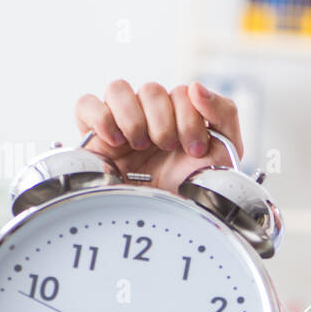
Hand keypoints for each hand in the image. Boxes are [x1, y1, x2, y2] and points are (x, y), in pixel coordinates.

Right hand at [73, 80, 243, 191]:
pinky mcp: (94, 138)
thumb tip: (195, 86)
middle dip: (164, 122)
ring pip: (118, 89)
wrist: (166, 225)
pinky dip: (101, 117)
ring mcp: (121, 125)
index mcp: (180, 117)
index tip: (195, 149)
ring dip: (134, 118)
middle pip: (151, 89)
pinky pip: (86, 104)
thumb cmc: (193, 190)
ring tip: (141, 145)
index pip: (181, 91)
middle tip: (168, 149)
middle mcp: (150, 118)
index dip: (189, 116)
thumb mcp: (224, 151)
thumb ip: (224, 111)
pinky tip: (117, 141)